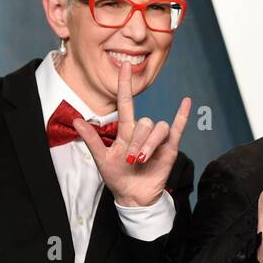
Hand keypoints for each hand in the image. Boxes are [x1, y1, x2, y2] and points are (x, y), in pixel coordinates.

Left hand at [74, 61, 191, 206]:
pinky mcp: (170, 148)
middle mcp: (142, 132)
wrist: (133, 196)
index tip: (124, 67)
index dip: (125, 85)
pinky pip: (177, 128)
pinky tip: (186, 102)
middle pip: (144, 123)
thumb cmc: (117, 177)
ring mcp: (157, 140)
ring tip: (141, 160)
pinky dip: (182, 116)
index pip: (126, 103)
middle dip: (138, 142)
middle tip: (130, 160)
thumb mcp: (101, 158)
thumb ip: (91, 139)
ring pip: (158, 128)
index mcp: (126, 131)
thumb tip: (76, 120)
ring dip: (149, 144)